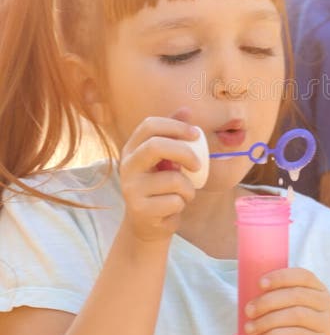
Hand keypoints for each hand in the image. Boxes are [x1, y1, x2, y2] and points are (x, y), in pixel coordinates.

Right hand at [119, 108, 201, 242]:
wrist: (148, 225)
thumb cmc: (161, 186)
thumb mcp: (167, 159)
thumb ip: (174, 135)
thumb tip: (187, 110)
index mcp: (132, 148)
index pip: (150, 125)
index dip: (176, 126)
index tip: (196, 134)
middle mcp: (127, 165)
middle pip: (156, 146)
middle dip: (185, 152)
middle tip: (199, 165)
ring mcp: (130, 188)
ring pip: (173, 179)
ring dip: (189, 188)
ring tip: (184, 194)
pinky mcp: (140, 209)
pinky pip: (175, 201)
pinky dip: (182, 204)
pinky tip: (173, 208)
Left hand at [243, 268, 329, 334]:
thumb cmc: (286, 331)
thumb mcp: (282, 309)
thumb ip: (275, 294)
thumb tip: (246, 282)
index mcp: (319, 290)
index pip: (303, 275)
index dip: (281, 277)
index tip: (259, 283)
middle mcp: (327, 305)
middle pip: (297, 295)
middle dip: (268, 301)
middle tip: (248, 310)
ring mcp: (326, 325)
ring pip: (296, 315)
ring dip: (268, 320)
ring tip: (249, 328)